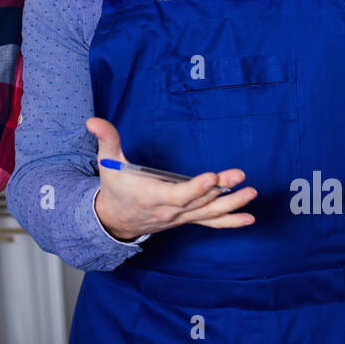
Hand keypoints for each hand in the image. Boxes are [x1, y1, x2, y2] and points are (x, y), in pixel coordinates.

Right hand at [88, 116, 256, 241]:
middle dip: (221, 189)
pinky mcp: (187, 219)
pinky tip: (249, 219)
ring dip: (231, 204)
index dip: (195, 188)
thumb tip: (93, 120)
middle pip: (199, 201)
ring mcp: (180, 217)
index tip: (212, 177)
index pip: (177, 195)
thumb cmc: (115, 187)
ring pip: (208, 213)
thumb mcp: (108, 163)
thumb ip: (106, 140)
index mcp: (151, 196)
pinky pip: (210, 223)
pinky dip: (229, 222)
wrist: (115, 219)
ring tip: (251, 193)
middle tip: (239, 176)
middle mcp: (169, 210)